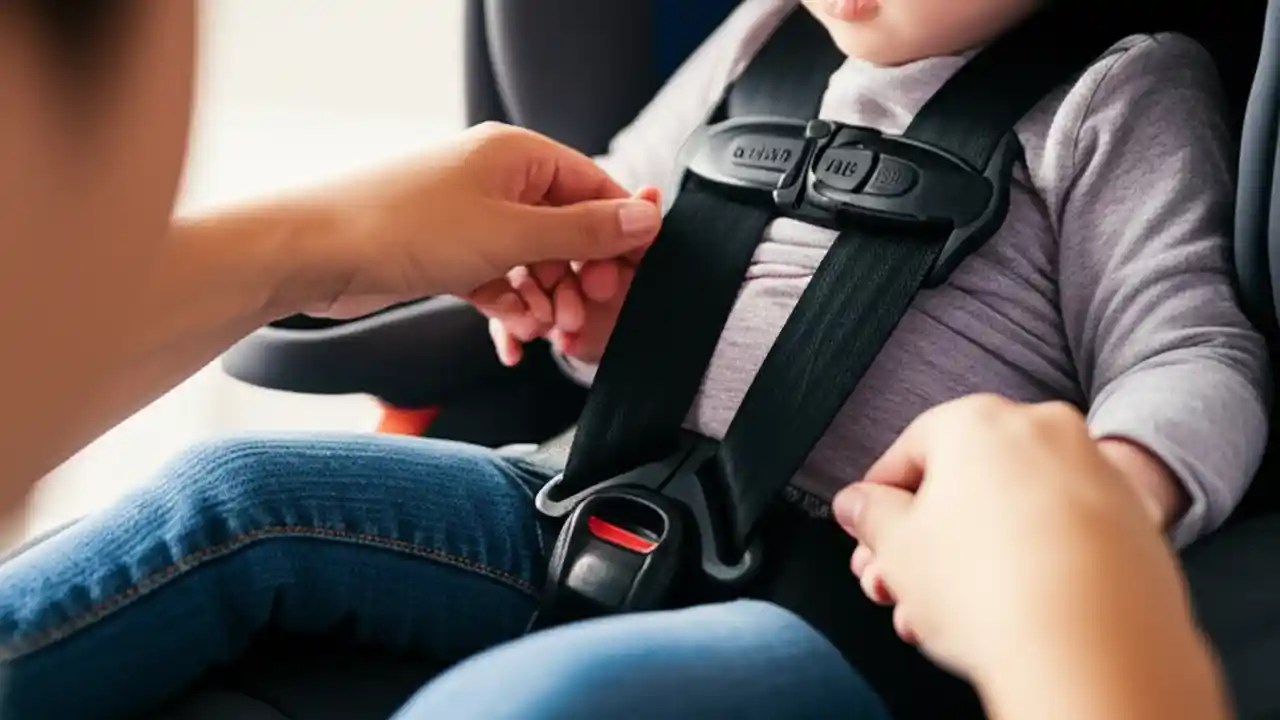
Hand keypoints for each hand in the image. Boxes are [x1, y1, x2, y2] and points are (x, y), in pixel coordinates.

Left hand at [285, 122, 660, 318]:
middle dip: (578, 278)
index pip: (593, 187)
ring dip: (544, 300)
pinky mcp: (448, 254)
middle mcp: (496, 181)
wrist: (316, 254)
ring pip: (533, 262)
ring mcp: (471, 218)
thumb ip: (584, 231)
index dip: (618, 234)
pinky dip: (509, 308)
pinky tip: (512, 337)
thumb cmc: (401, 226)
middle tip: (583, 314)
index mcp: (517, 156)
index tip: (632, 276)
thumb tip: (644, 217)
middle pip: (566, 230)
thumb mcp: (511, 233)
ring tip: (542, 331)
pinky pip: (499, 281)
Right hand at [831, 395, 1197, 689]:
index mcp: (976, 420)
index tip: (870, 531)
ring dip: (974, 554)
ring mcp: (1094, 471)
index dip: (879, 501)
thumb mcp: (896, 547)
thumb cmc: (988, 588)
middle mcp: (1041, 429)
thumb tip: (859, 504)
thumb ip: (869, 515)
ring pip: (1013, 509)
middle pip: (964, 480)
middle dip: (925, 536)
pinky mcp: (1133, 519)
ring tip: (945, 609)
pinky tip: (1006, 606)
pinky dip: (1032, 560)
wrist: (1094, 649)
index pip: (908, 452)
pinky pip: (1062, 531)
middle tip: (900, 578)